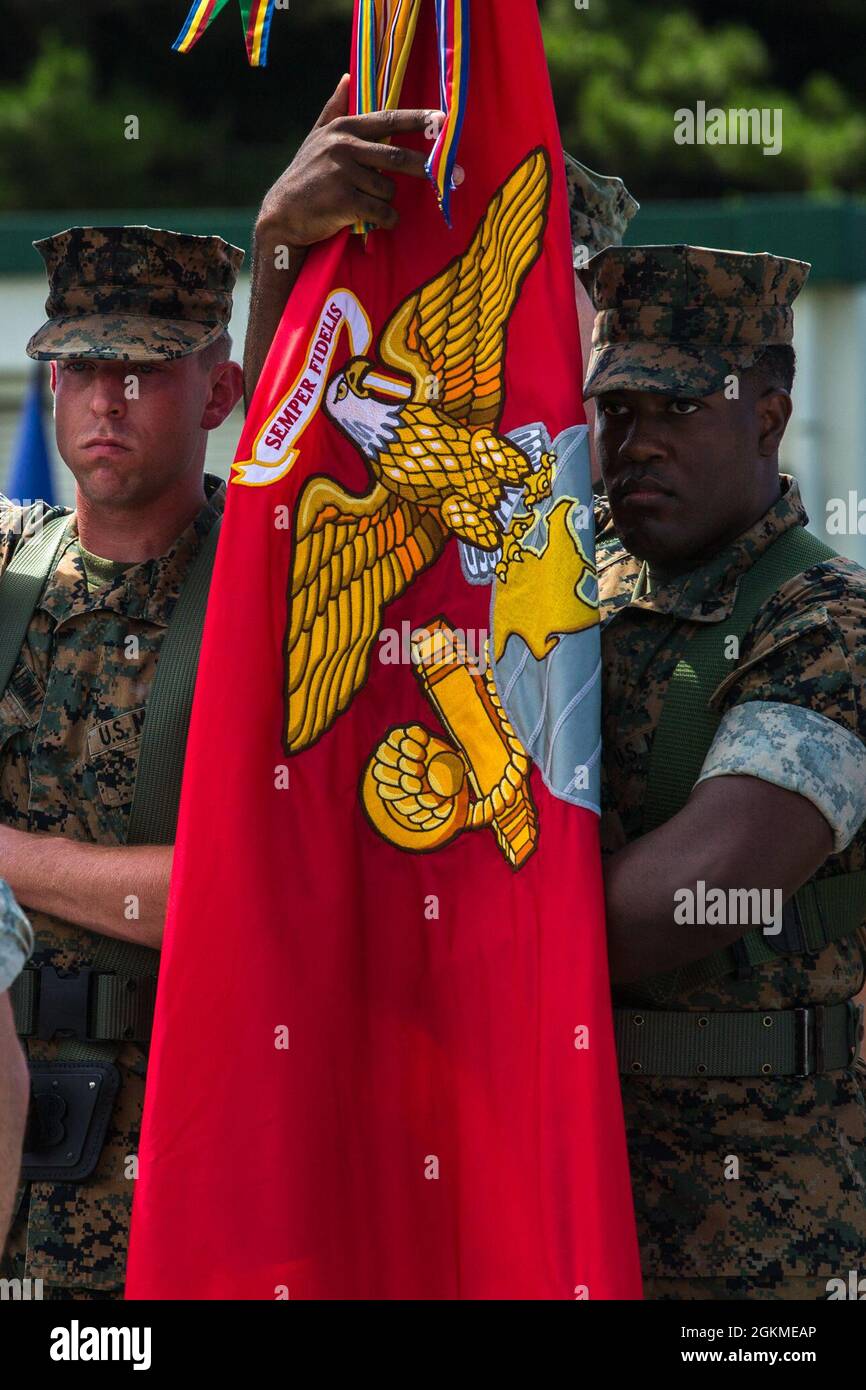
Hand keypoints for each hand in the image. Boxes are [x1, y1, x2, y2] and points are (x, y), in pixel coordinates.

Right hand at [256, 74, 443, 248]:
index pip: (389, 120)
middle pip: (397, 158)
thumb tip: (347, 77)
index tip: (443, 119)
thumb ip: (334, 109)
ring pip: (388, 190)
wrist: (282, 214)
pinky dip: (386, 221)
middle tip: (452, 176)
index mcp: (344, 129)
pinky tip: (376, 222)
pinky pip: (382, 213)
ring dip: (387, 203)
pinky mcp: (344, 201)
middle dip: (426, 169)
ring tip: (369, 206)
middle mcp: (344, 147)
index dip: (418, 120)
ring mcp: (343, 174)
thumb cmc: (304, 176)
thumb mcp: (316, 138)